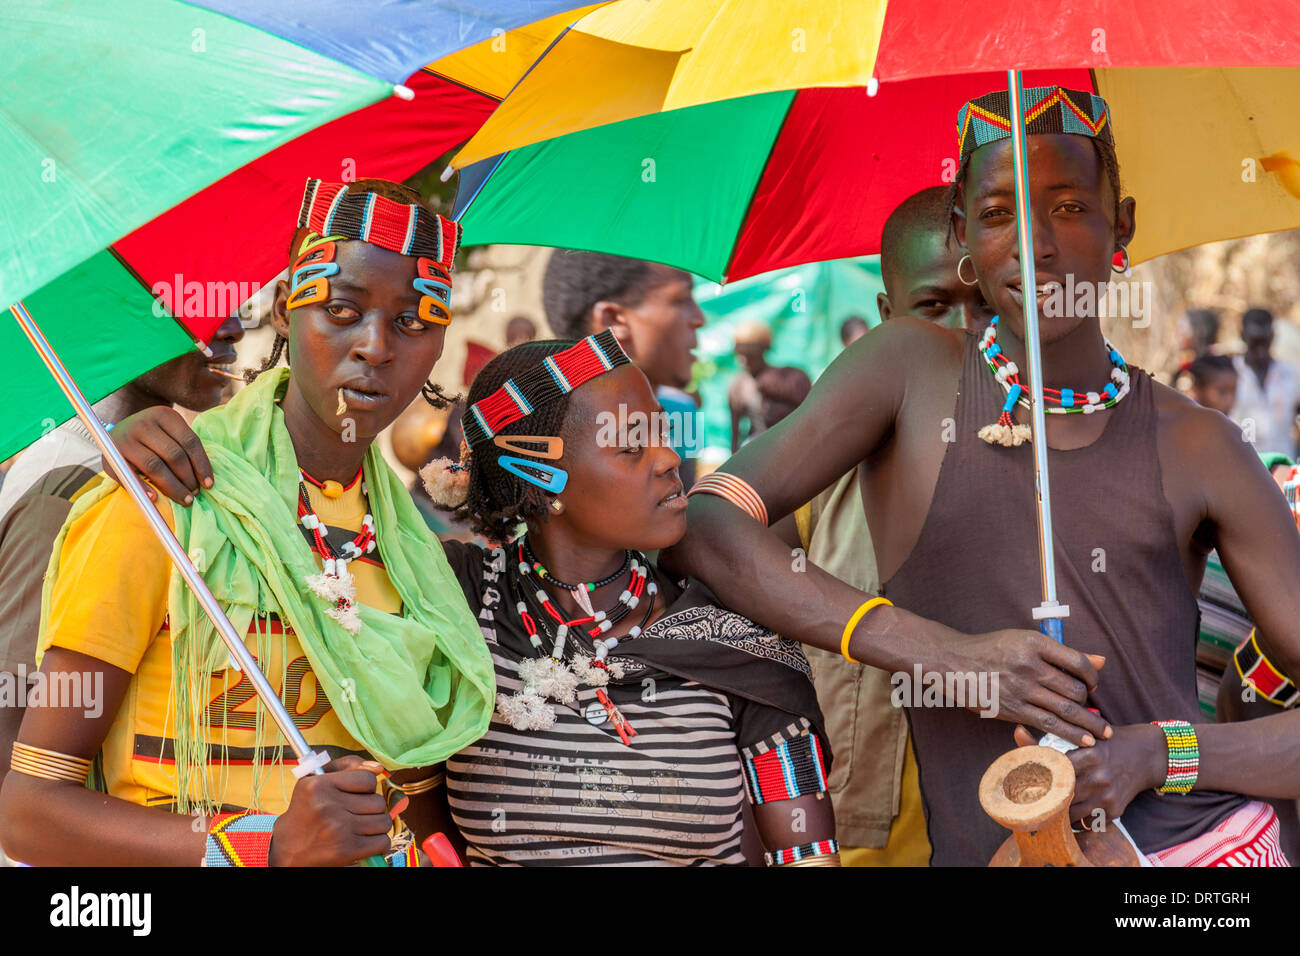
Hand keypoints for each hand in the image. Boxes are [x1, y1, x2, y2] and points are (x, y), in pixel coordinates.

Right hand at [105, 407, 212, 505]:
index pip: (190, 442)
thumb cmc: (154, 436)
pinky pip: (131, 475)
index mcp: (164, 415)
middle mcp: (144, 424)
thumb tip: (205, 481)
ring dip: (173, 487)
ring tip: (184, 499)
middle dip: (188, 478)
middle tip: (195, 494)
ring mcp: (126, 438)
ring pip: (155, 466)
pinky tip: (156, 499)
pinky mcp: (111, 454)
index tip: (209, 484)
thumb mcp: (169, 432)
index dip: (202, 465)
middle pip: (174, 455)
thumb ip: (184, 449)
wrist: (120, 428)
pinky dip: (145, 488)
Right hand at [269, 756, 392, 866]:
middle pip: (378, 802)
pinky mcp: (346, 851)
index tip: (356, 795)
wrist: (287, 848)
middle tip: (355, 813)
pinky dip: (378, 843)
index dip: (367, 788)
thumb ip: (348, 766)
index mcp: (318, 785)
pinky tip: (364, 841)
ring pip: (384, 822)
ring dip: (376, 826)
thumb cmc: (308, 810)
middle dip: (371, 808)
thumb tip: (379, 767)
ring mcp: (338, 829)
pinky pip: (382, 842)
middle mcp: (328, 806)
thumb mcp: (317, 779)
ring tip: (360, 827)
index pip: (368, 779)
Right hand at [952, 629, 1110, 746]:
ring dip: (1088, 724)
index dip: (1092, 676)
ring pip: (1065, 710)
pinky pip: (1048, 724)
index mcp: (1034, 643)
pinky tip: (1082, 740)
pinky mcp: (1012, 709)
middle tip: (1096, 714)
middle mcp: (1029, 665)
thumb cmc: (992, 649)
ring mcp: (1020, 689)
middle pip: (1074, 689)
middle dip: (1090, 704)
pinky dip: (1069, 734)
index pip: (1077, 662)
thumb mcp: (1025, 641)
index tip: (1093, 684)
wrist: (954, 662)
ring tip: (1101, 734)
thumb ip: (1063, 653)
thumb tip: (1102, 661)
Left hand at [1014, 722, 1165, 826]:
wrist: (1148, 755)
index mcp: (1091, 754)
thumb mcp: (1083, 733)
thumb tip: (1016, 731)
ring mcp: (1108, 796)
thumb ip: (1049, 736)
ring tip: (1043, 805)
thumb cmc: (1107, 742)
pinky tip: (1065, 811)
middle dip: (1043, 796)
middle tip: (1027, 796)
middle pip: (1061, 794)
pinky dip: (1074, 819)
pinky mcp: (1114, 810)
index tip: (1024, 778)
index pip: (1056, 769)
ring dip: (1056, 811)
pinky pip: (1086, 821)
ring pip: (1071, 813)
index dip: (1037, 776)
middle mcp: (1100, 778)